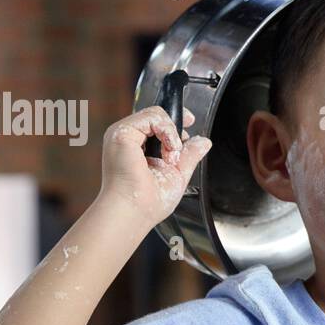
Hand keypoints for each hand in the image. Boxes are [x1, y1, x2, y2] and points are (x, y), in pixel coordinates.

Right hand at [98, 106, 211, 224]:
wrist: (135, 211)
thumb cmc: (149, 202)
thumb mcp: (177, 174)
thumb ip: (189, 156)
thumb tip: (204, 141)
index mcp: (137, 148)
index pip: (156, 123)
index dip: (174, 121)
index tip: (190, 121)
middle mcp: (129, 140)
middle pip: (157, 116)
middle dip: (175, 129)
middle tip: (177, 152)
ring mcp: (123, 135)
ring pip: (155, 114)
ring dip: (172, 134)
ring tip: (171, 157)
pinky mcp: (121, 133)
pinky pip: (151, 117)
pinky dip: (166, 130)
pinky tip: (168, 149)